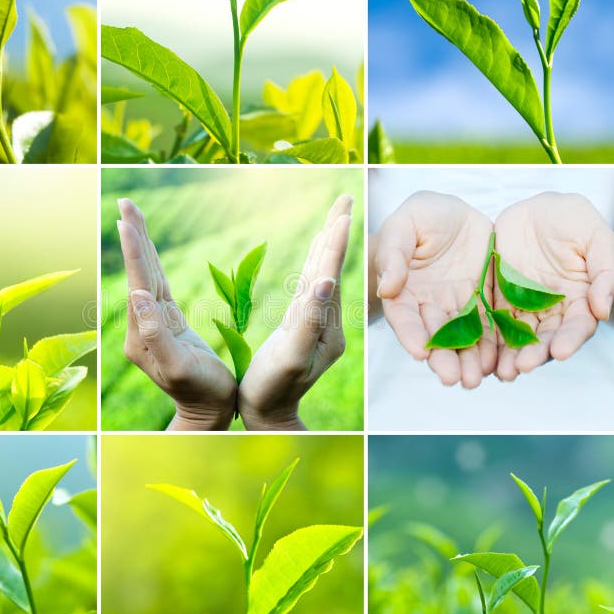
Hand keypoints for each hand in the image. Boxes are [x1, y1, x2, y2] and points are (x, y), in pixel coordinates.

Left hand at [117, 198, 236, 429]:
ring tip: (133, 214)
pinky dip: (152, 262)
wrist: (208, 411)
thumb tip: (137, 296)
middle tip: (125, 202)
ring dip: (141, 244)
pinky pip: (158, 285)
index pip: (138, 284)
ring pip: (147, 275)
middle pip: (138, 273)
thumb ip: (156, 333)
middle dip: (133, 236)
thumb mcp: (179, 367)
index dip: (134, 251)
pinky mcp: (167, 323)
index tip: (126, 220)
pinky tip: (148, 247)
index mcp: (143, 334)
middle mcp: (142, 326)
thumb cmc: (202, 392)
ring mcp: (153, 324)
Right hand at [238, 195, 352, 429]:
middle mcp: (328, 321)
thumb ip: (309, 319)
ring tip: (335, 214)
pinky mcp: (303, 326)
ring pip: (323, 274)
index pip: (333, 276)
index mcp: (329, 326)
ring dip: (329, 244)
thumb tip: (324, 280)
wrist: (268, 414)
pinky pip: (311, 287)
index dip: (337, 243)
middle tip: (344, 198)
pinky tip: (315, 251)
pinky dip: (314, 264)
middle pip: (333, 268)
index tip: (343, 212)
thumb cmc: (273, 389)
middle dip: (338, 233)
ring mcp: (317, 323)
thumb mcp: (292, 356)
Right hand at [375, 191, 495, 388]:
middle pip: (434, 336)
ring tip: (477, 379)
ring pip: (463, 339)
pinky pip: (491, 327)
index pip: (404, 317)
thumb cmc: (422, 216)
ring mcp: (457, 307)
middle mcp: (429, 306)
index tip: (420, 352)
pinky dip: (494, 347)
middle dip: (444, 359)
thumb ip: (395, 253)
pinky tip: (500, 364)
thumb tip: (388, 286)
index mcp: (404, 291)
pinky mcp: (484, 303)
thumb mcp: (406, 224)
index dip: (410, 334)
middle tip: (454, 379)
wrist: (457, 214)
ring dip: (469, 361)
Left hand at [492, 192, 613, 379]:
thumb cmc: (574, 221)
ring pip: (516, 336)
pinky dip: (486, 339)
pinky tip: (478, 353)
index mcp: (580, 299)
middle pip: (544, 338)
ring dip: (508, 356)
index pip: (577, 326)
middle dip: (533, 354)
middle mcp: (552, 310)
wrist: (538, 210)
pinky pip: (491, 321)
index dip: (569, 340)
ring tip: (500, 372)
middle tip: (520, 368)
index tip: (560, 353)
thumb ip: (605, 273)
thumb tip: (603, 309)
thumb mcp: (596, 238)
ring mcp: (523, 306)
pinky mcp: (498, 299)